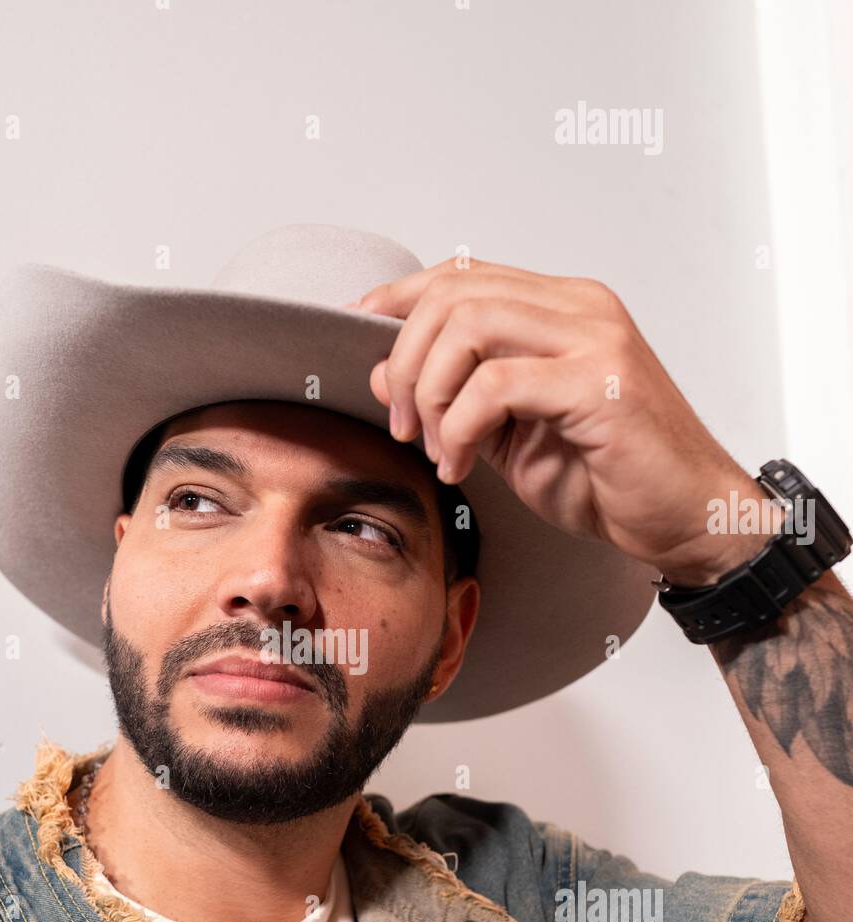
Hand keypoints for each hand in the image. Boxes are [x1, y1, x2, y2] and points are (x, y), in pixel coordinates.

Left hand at [350, 257, 777, 586]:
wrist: (688, 519)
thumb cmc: (609, 478)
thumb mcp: (511, 436)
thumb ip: (455, 397)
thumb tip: (385, 372)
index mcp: (561, 309)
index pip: (462, 275)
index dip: (399, 300)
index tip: (361, 340)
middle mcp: (580, 308)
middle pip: (453, 294)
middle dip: (407, 360)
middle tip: (403, 423)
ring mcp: (594, 339)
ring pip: (468, 325)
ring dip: (431, 392)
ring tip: (435, 447)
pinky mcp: (599, 382)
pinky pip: (496, 384)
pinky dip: (460, 427)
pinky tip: (461, 464)